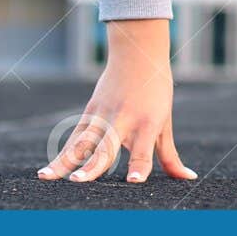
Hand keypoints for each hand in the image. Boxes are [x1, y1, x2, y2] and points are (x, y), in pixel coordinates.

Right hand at [36, 19, 198, 184]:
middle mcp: (123, 120)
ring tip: (49, 177)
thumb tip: (189, 178)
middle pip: (107, 146)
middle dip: (94, 165)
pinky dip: (60, 155)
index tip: (134, 181)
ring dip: (65, 161)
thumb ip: (170, 156)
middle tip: (80, 181)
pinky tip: (46, 173)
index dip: (139, 165)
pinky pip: (73, 139)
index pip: (143, 149)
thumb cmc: (156, 92)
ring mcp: (103, 116)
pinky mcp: (89, 113)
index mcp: (147, 123)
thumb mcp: (165, 123)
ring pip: (82, 143)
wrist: (138, 54)